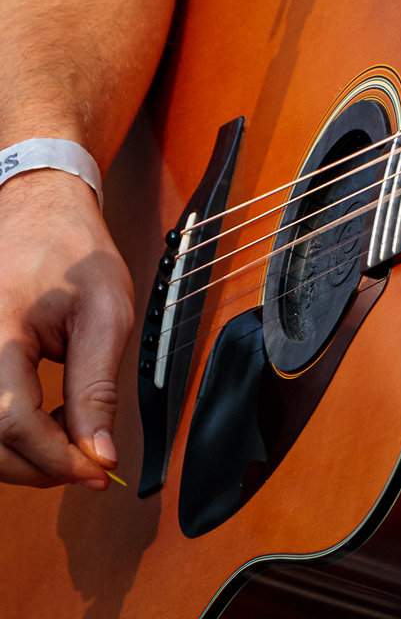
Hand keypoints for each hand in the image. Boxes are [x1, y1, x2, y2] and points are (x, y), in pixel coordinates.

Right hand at [0, 169, 133, 488]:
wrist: (39, 212)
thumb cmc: (70, 249)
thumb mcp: (105, 311)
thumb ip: (97, 386)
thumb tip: (98, 453)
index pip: (13, 424)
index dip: (58, 459)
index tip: (100, 471)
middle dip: (43, 466)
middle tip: (92, 463)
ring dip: (29, 455)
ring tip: (75, 434)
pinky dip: (15, 435)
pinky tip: (50, 419)